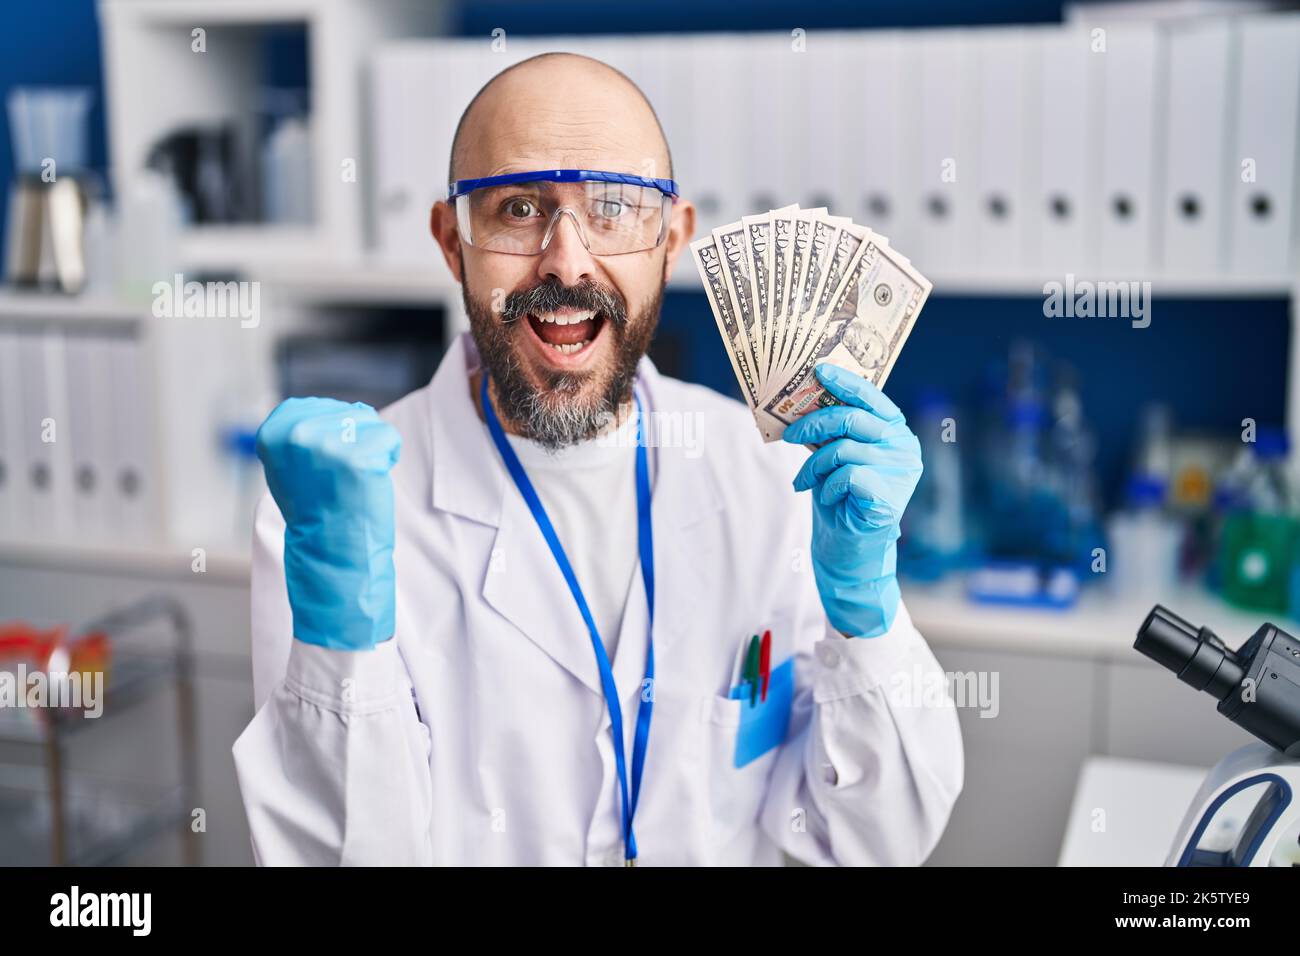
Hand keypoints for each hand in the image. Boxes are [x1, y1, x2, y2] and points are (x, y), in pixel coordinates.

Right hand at [256, 398, 401, 650]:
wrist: (330, 551)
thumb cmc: (315, 509)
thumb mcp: (291, 464)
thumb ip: (302, 432)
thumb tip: (341, 409)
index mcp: (274, 431)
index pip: (320, 407)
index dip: (333, 434)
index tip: (323, 468)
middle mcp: (297, 433)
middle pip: (350, 412)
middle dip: (356, 442)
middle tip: (341, 480)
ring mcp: (327, 444)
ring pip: (372, 423)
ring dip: (373, 450)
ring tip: (353, 481)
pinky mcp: (359, 458)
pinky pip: (390, 439)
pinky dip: (389, 459)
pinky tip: (369, 482)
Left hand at [783, 364, 921, 637]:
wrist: (849, 550)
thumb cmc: (842, 499)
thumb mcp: (834, 456)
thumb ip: (832, 430)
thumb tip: (804, 399)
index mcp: (895, 431)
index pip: (872, 396)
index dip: (845, 381)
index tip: (818, 370)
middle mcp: (904, 447)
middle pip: (853, 418)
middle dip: (814, 423)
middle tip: (790, 436)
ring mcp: (901, 472)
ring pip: (843, 448)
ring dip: (815, 465)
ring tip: (805, 482)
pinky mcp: (889, 497)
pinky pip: (847, 475)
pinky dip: (828, 486)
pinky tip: (827, 499)